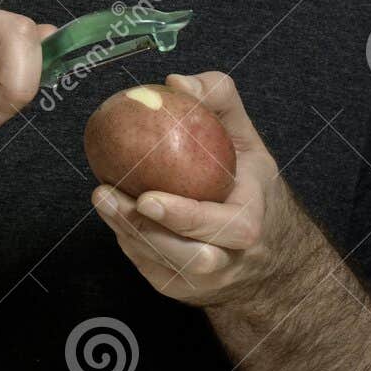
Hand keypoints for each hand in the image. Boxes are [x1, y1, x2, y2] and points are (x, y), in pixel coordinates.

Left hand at [90, 70, 292, 305]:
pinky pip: (149, 269)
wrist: (267, 250)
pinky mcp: (182, 289)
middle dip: (145, 230)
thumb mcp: (247, 138)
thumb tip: (177, 81)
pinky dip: (129, 242)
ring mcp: (206, 281)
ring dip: (127, 233)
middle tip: (107, 195)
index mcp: (252, 224)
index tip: (149, 197)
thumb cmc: (249, 185)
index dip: (185, 217)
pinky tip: (114, 213)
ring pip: (163, 266)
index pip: (223, 227)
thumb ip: (219, 100)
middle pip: (189, 257)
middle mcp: (231, 260)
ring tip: (103, 199)